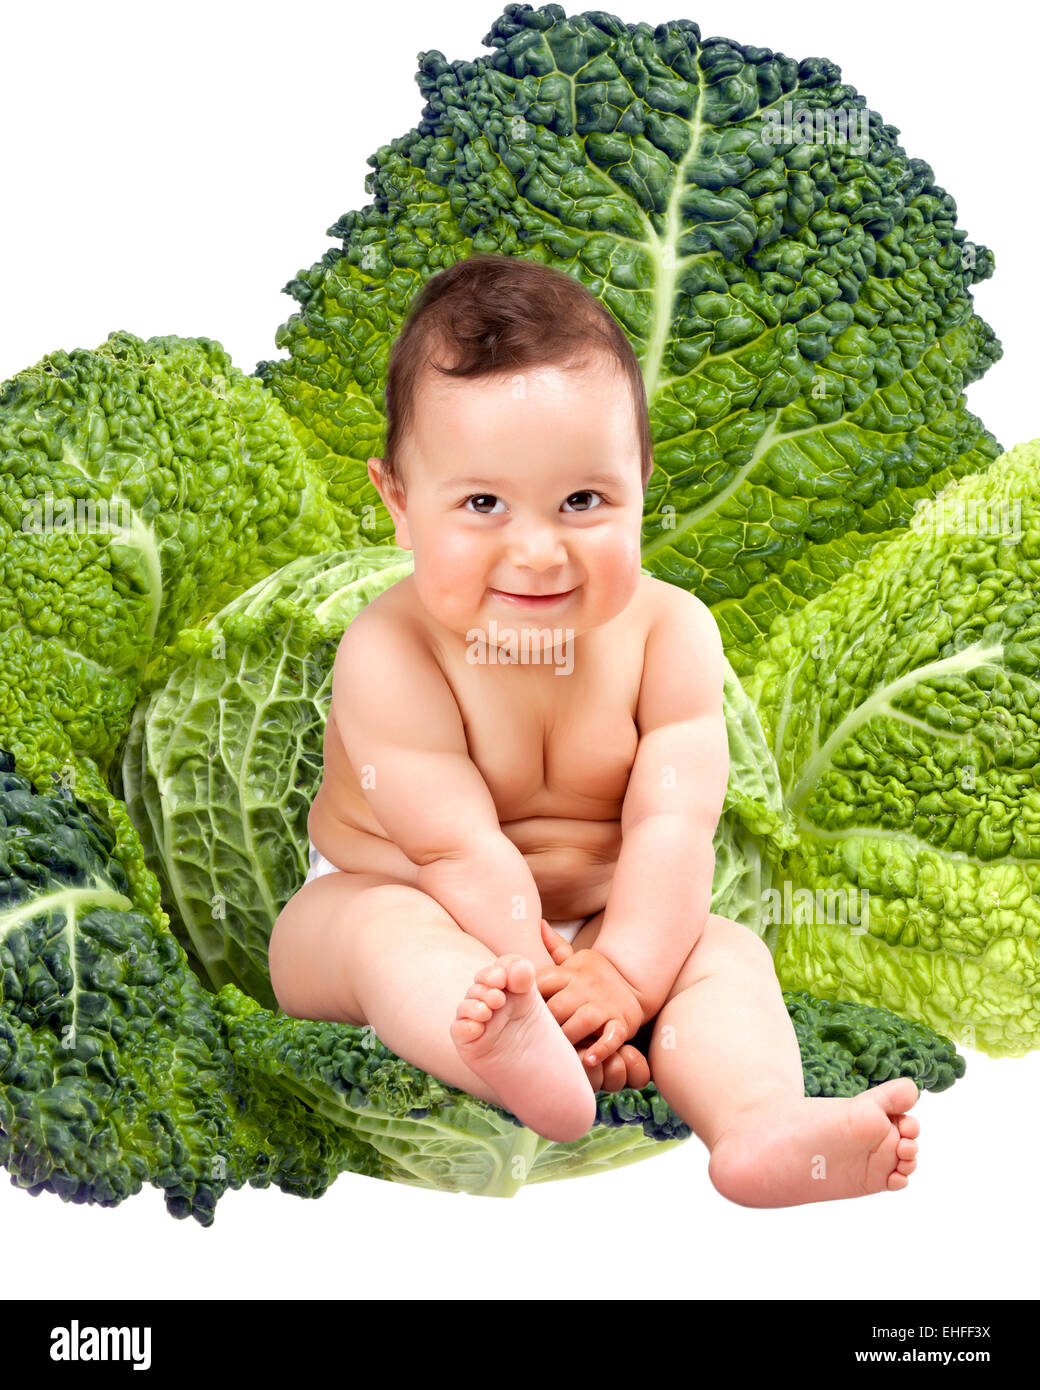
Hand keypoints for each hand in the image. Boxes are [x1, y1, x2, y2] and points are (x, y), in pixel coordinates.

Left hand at [536, 920, 647, 1077]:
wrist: (633, 983)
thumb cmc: (592, 976)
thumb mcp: (574, 959)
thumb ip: (554, 946)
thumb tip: (538, 923)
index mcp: (569, 973)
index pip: (541, 982)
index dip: (525, 997)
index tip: (510, 1011)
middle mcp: (585, 987)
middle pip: (557, 1007)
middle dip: (543, 1025)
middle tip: (529, 1040)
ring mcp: (604, 1005)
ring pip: (582, 1022)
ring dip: (568, 1039)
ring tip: (557, 1053)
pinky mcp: (621, 1023)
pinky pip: (611, 1037)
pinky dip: (600, 1050)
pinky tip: (587, 1060)